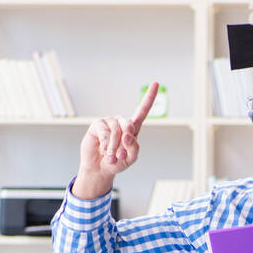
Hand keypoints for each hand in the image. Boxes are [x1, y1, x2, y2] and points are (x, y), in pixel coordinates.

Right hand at [72, 82, 158, 197]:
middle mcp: (121, 122)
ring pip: (116, 131)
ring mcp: (109, 122)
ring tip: (111, 157)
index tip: (155, 84)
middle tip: (121, 154)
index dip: (149, 97)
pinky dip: (106, 144)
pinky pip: (104, 132)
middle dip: (126, 141)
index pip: (142, 111)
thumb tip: (128, 135)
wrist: (100, 168)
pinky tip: (104, 150)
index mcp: (133, 128)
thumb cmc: (117, 162)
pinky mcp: (97, 125)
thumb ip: (134, 148)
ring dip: (114, 147)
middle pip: (129, 124)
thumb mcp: (131, 158)